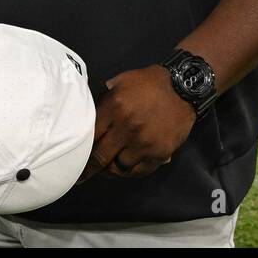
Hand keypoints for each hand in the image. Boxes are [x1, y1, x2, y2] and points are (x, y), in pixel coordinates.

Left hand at [76, 65, 195, 183]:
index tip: (73, 158)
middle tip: (81, 176)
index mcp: (115, 107)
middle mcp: (127, 128)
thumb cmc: (149, 82)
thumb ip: (104, 99)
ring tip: (105, 170)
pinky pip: (139, 171)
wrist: (184, 87)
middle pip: (100, 157)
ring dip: (109, 171)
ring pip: (118, 168)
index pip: (90, 137)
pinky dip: (129, 172)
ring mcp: (144, 143)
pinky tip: (125, 167)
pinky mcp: (159, 153)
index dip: (79, 150)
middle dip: (88, 169)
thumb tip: (86, 114)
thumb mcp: (121, 82)